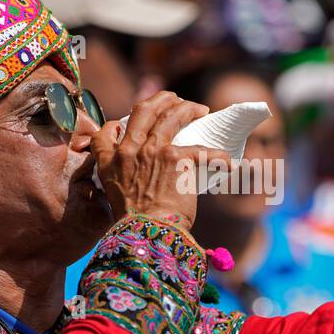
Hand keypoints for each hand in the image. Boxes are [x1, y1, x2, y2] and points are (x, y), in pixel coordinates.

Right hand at [89, 91, 230, 230]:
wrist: (147, 235)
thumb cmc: (136, 224)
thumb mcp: (115, 198)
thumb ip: (123, 182)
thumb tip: (144, 182)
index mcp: (110, 162)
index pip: (105, 133)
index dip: (114, 125)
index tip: (124, 126)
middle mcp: (129, 150)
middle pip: (143, 110)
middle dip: (161, 99)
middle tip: (175, 100)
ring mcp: (153, 150)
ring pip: (172, 115)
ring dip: (188, 108)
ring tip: (201, 110)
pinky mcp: (177, 158)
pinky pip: (203, 151)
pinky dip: (218, 156)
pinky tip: (228, 162)